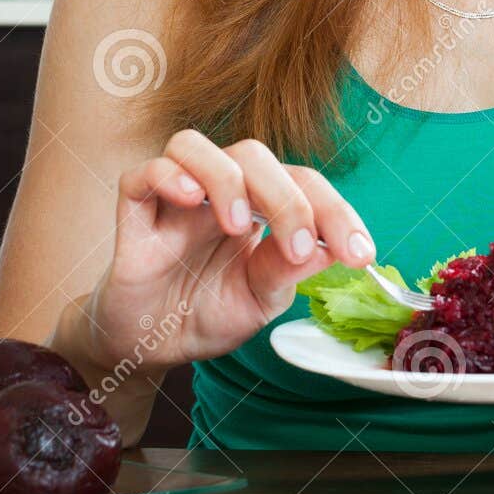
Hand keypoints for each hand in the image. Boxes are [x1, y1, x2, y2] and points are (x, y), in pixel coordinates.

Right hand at [81, 128, 375, 374]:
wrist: (147, 347)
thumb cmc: (205, 313)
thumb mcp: (259, 301)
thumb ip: (285, 272)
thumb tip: (327, 248)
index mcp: (257, 206)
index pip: (300, 184)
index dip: (334, 212)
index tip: (359, 254)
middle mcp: (217, 191)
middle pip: (252, 156)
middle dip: (286, 198)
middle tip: (299, 248)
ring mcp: (173, 198)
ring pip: (194, 145)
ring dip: (225, 177)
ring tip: (236, 226)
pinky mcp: (134, 213)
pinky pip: (143, 173)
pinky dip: (168, 176)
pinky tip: (189, 201)